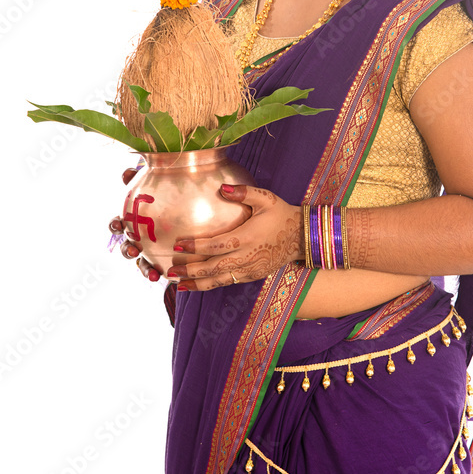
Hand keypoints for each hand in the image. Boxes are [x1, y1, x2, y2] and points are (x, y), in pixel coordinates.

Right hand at [109, 167, 161, 282]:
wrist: (189, 211)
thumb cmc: (166, 196)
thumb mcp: (157, 186)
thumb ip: (141, 179)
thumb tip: (126, 172)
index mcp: (132, 221)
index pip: (118, 224)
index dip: (115, 225)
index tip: (118, 226)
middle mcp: (137, 238)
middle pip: (126, 246)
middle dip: (127, 250)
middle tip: (133, 250)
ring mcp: (148, 252)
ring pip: (141, 263)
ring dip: (144, 269)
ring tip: (152, 274)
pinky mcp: (161, 261)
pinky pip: (158, 269)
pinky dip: (158, 274)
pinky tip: (165, 276)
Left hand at [164, 184, 303, 291]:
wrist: (302, 237)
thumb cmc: (281, 215)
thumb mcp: (266, 198)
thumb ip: (244, 192)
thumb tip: (222, 188)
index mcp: (247, 237)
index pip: (217, 245)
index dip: (196, 247)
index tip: (178, 246)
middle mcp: (247, 257)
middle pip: (214, 267)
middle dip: (191, 270)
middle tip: (170, 270)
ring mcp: (250, 269)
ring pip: (220, 280)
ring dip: (198, 284)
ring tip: (178, 285)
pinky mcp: (253, 275)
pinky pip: (229, 282)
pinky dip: (212, 284)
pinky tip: (198, 285)